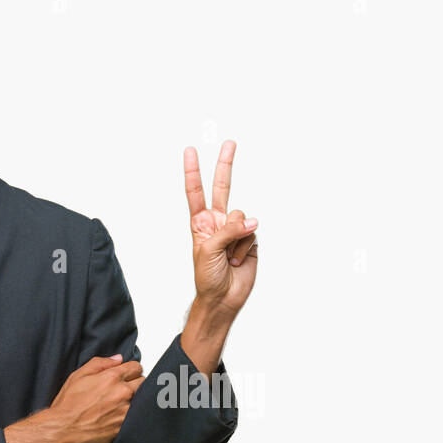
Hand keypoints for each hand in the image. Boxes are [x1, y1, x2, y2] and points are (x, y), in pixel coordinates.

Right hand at [45, 354, 144, 442]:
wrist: (62, 429)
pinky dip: (127, 416)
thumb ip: (100, 363)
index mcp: (112, 377)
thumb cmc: (67, 404)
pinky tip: (114, 417)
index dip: (131, 370)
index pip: (136, 367)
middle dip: (134, 384)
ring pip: (140, 401)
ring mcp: (125, 411)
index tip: (127, 374)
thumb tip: (117, 359)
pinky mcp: (124, 427)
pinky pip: (133, 417)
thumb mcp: (79, 375)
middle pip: (142, 383)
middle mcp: (122, 393)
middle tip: (121, 390)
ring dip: (131, 401)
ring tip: (115, 405)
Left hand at [184, 140, 258, 315]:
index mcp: (201, 223)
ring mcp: (235, 230)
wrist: (223, 298)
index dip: (193, 171)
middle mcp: (219, 222)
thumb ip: (227, 231)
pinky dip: (246, 248)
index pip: (196, 192)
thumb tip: (250, 221)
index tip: (190, 151)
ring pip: (243, 218)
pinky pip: (253, 234)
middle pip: (222, 188)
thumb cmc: (207, 277)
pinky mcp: (250, 240)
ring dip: (237, 239)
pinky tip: (238, 260)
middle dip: (225, 165)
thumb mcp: (208, 250)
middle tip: (229, 143)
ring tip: (228, 257)